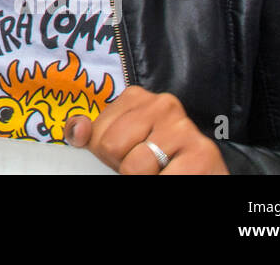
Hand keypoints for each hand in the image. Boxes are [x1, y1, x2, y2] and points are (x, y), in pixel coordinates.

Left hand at [64, 86, 227, 174]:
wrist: (202, 175)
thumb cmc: (159, 160)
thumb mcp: (121, 143)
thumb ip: (94, 135)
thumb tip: (77, 131)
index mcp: (137, 97)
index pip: (97, 133)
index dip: (108, 154)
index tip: (129, 153)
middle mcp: (163, 104)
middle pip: (112, 146)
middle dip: (123, 165)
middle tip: (146, 166)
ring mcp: (184, 126)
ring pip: (135, 166)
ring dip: (145, 178)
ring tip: (161, 171)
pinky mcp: (202, 152)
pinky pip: (162, 178)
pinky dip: (164, 183)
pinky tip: (176, 176)